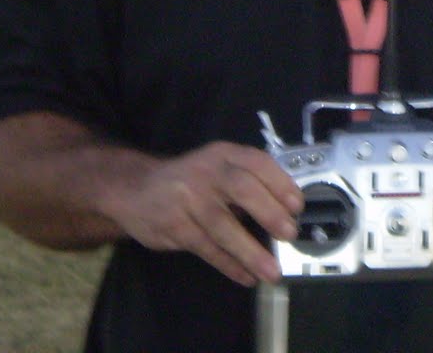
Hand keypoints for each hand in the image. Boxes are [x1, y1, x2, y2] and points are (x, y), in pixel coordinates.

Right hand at [104, 140, 302, 286]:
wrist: (134, 190)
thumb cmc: (189, 180)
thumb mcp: (217, 167)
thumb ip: (247, 182)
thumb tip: (285, 211)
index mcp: (223, 155)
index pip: (257, 163)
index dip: (279, 183)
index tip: (297, 205)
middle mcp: (206, 173)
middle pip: (241, 190)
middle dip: (269, 213)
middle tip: (289, 234)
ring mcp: (187, 200)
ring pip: (222, 226)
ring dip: (250, 251)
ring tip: (271, 271)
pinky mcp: (174, 227)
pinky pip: (206, 248)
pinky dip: (228, 264)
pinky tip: (246, 276)